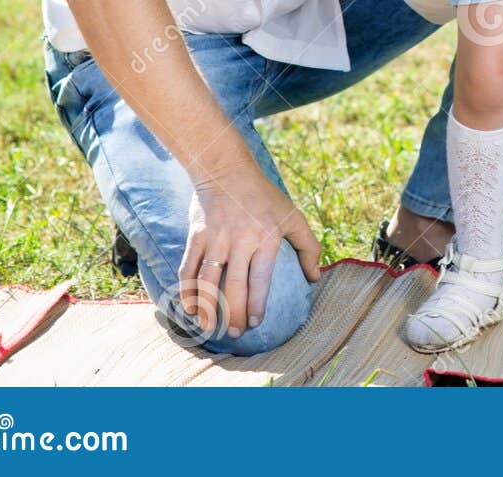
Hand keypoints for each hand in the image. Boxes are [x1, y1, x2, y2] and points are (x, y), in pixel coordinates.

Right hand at [178, 163, 322, 339]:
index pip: (260, 279)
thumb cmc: (263, 195)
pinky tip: (191, 309)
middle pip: (234, 287)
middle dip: (234, 315)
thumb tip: (315, 278)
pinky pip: (189, 269)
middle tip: (236, 334)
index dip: (257, 305)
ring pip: (209, 282)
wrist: (225, 169)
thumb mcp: (292, 215)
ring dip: (208, 309)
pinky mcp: (196, 237)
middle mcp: (240, 241)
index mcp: (265, 237)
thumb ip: (308, 246)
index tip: (257, 324)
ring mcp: (215, 239)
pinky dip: (188, 292)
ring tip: (210, 329)